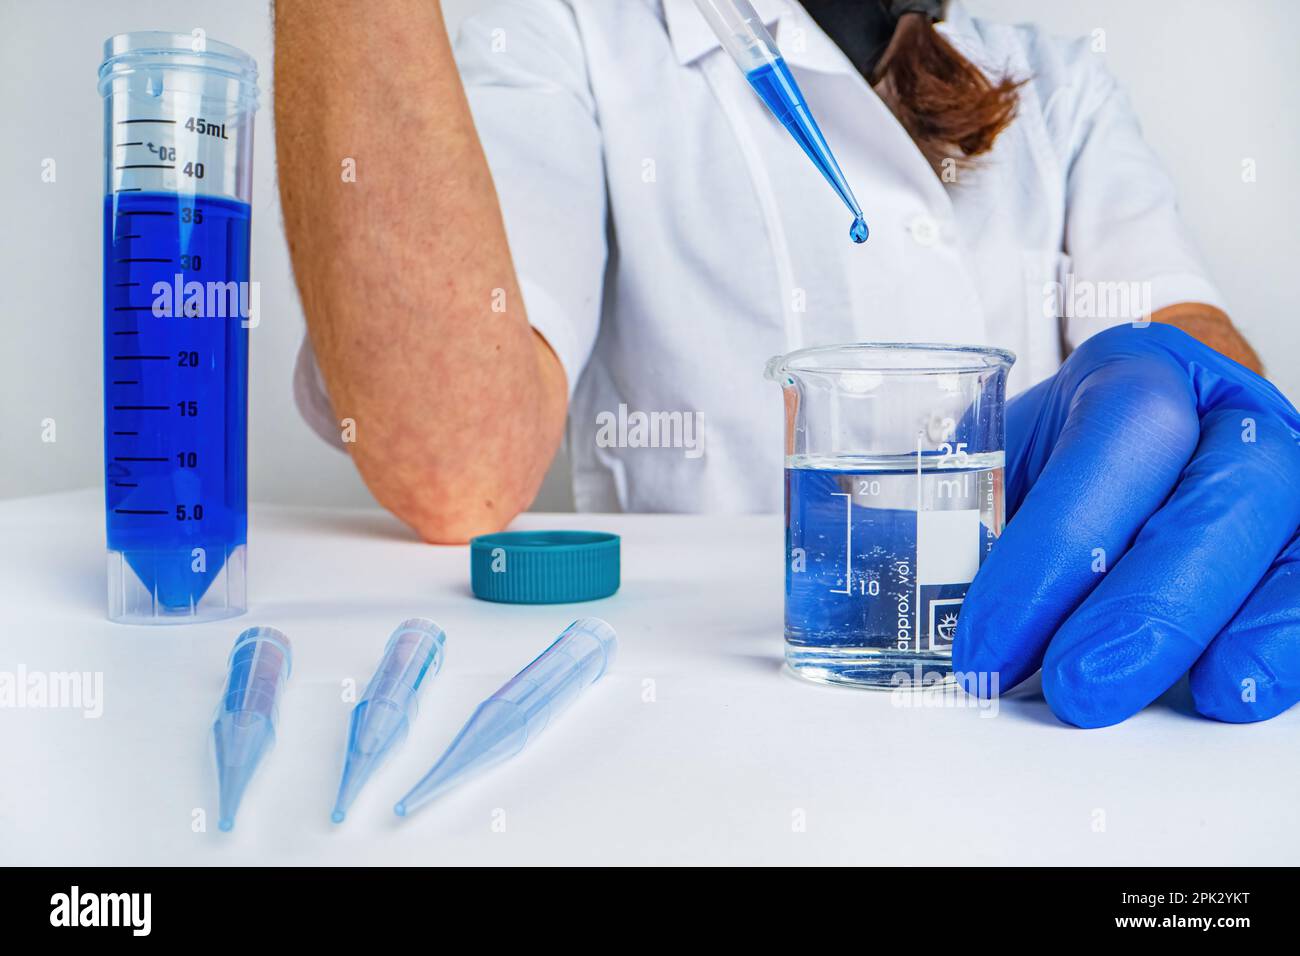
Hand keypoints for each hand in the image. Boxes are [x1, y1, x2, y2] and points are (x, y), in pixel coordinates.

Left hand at [955, 323, 1299, 726]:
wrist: (1133, 442)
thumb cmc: (1059, 460)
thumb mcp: (1004, 459)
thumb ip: (970, 518)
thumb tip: (910, 610)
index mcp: (1143, 374)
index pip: (1124, 437)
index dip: (1058, 546)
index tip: (989, 642)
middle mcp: (1234, 418)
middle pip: (1221, 497)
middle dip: (1142, 605)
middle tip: (1071, 686)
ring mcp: (1288, 481)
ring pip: (1283, 549)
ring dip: (1208, 635)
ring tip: (1135, 697)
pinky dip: (1275, 644)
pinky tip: (1225, 691)